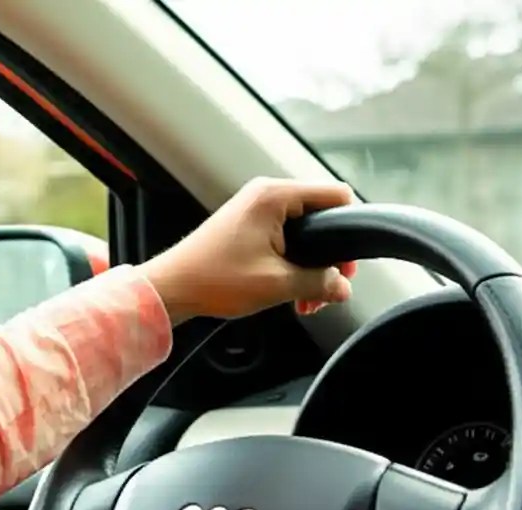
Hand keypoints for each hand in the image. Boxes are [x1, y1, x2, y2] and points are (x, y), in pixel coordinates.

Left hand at [140, 176, 358, 323]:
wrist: (172, 288)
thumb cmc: (214, 279)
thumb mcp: (277, 285)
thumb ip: (319, 283)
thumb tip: (343, 287)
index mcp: (275, 197)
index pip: (336, 197)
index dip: (349, 231)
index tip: (347, 266)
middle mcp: (266, 195)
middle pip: (321, 218)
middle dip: (327, 259)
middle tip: (328, 289)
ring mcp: (255, 209)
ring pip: (303, 234)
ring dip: (309, 268)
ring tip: (306, 301)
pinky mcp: (247, 226)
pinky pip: (284, 240)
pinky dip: (292, 265)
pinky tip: (291, 294)